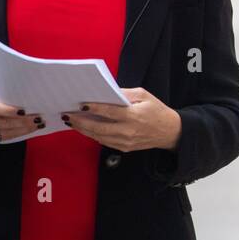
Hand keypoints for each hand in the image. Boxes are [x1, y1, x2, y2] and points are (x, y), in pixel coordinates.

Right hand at [0, 88, 42, 142]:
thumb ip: (1, 96)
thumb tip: (26, 98)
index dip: (10, 111)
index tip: (25, 111)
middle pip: (2, 123)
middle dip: (23, 122)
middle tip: (38, 119)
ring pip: (5, 133)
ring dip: (23, 130)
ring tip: (37, 125)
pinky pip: (3, 138)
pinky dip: (17, 134)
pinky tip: (28, 130)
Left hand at [62, 87, 181, 151]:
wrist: (170, 132)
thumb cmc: (157, 111)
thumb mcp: (144, 95)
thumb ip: (125, 93)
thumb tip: (106, 91)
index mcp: (134, 115)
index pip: (110, 111)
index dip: (94, 108)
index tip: (81, 104)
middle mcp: (128, 130)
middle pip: (99, 127)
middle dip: (81, 122)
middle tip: (67, 115)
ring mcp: (126, 142)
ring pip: (99, 137)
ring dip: (83, 129)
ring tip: (71, 122)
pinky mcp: (124, 148)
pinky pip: (104, 142)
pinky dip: (92, 135)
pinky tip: (84, 129)